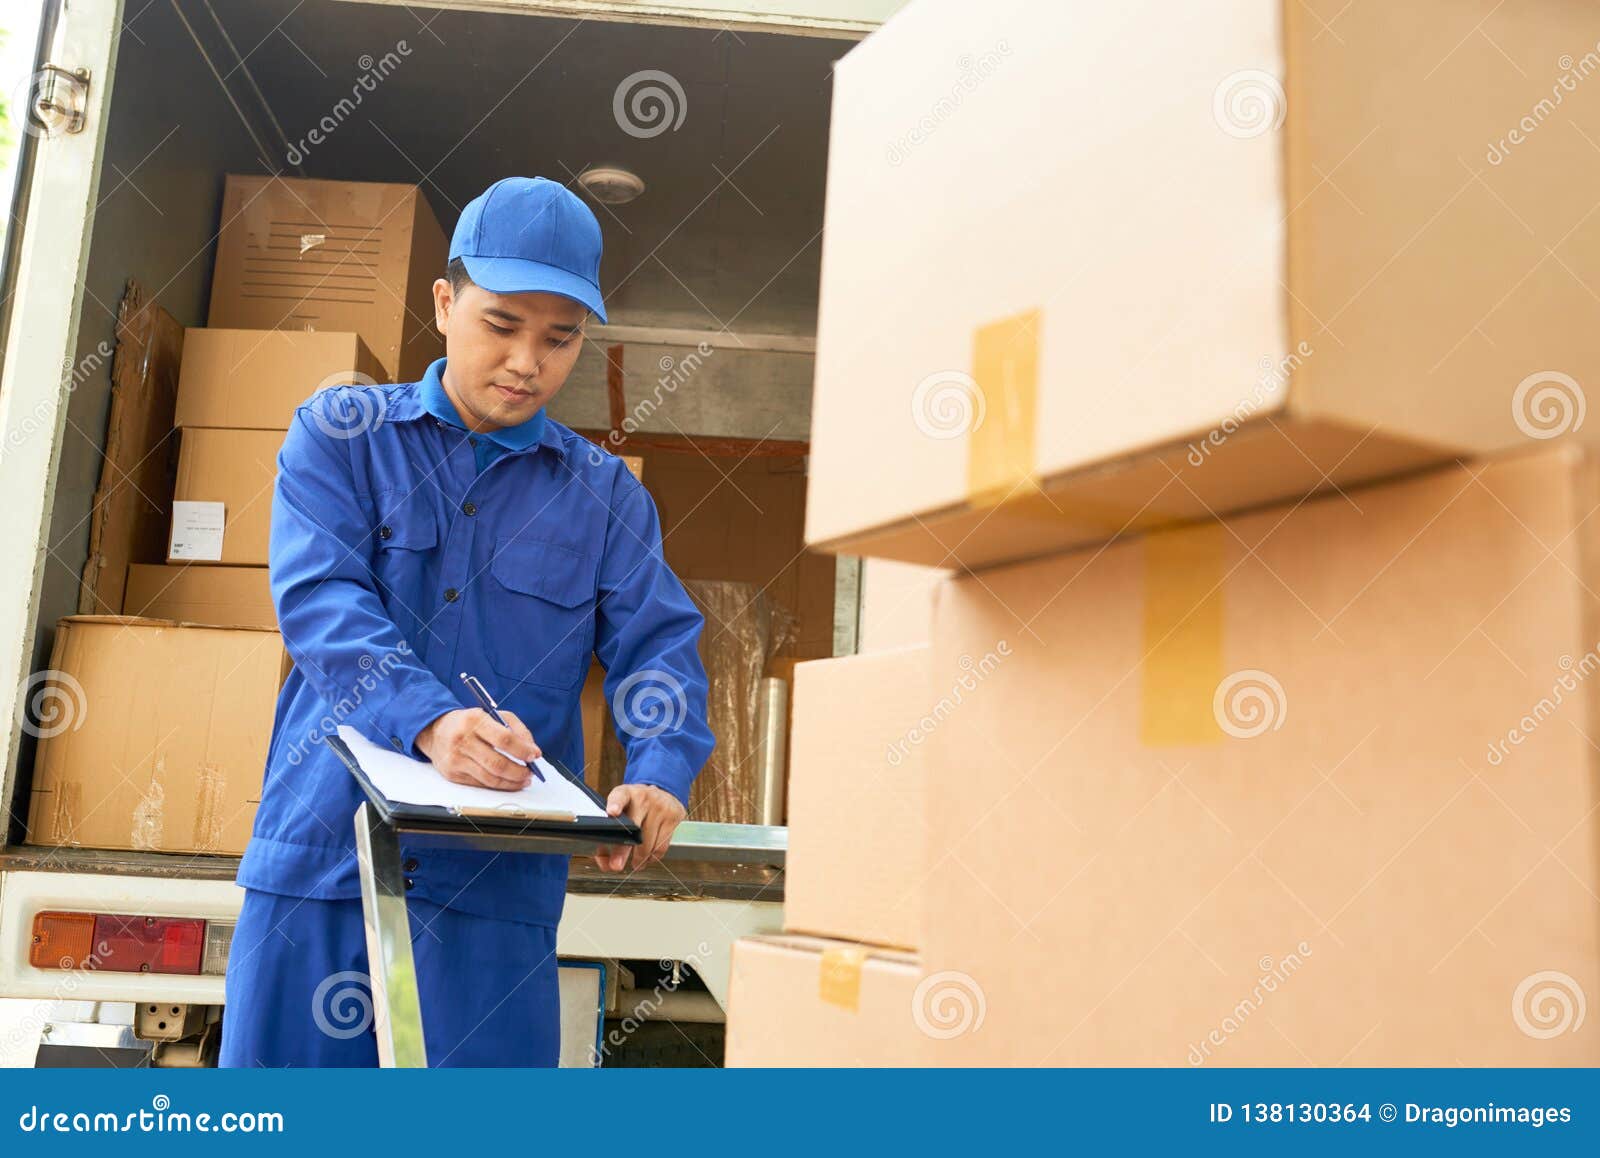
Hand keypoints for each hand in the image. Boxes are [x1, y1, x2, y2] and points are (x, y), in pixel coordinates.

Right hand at [415, 708, 540, 790]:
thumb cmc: (470, 722)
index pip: (503, 739)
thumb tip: (533, 750)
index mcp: (475, 720)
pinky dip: (498, 786)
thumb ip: (516, 729)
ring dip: (511, 782)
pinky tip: (508, 782)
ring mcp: (456, 759)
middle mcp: (462, 740)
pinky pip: (480, 784)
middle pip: (497, 764)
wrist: (435, 731)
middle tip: (530, 773)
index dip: (522, 750)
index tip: (535, 755)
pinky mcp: (452, 774)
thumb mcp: (493, 715)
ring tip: (523, 780)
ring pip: (490, 779)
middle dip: (519, 772)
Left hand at [592, 784, 684, 872]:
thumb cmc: (635, 806)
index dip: (615, 804)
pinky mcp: (673, 817)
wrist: (663, 793)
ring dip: (639, 859)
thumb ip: (609, 830)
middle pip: (633, 828)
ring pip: (648, 842)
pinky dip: (653, 856)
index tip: (611, 812)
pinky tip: (648, 857)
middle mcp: (643, 798)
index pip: (620, 796)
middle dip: (623, 851)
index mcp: (625, 793)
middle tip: (616, 865)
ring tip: (635, 863)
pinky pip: (662, 845)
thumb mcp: (620, 809)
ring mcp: (660, 807)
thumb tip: (603, 859)